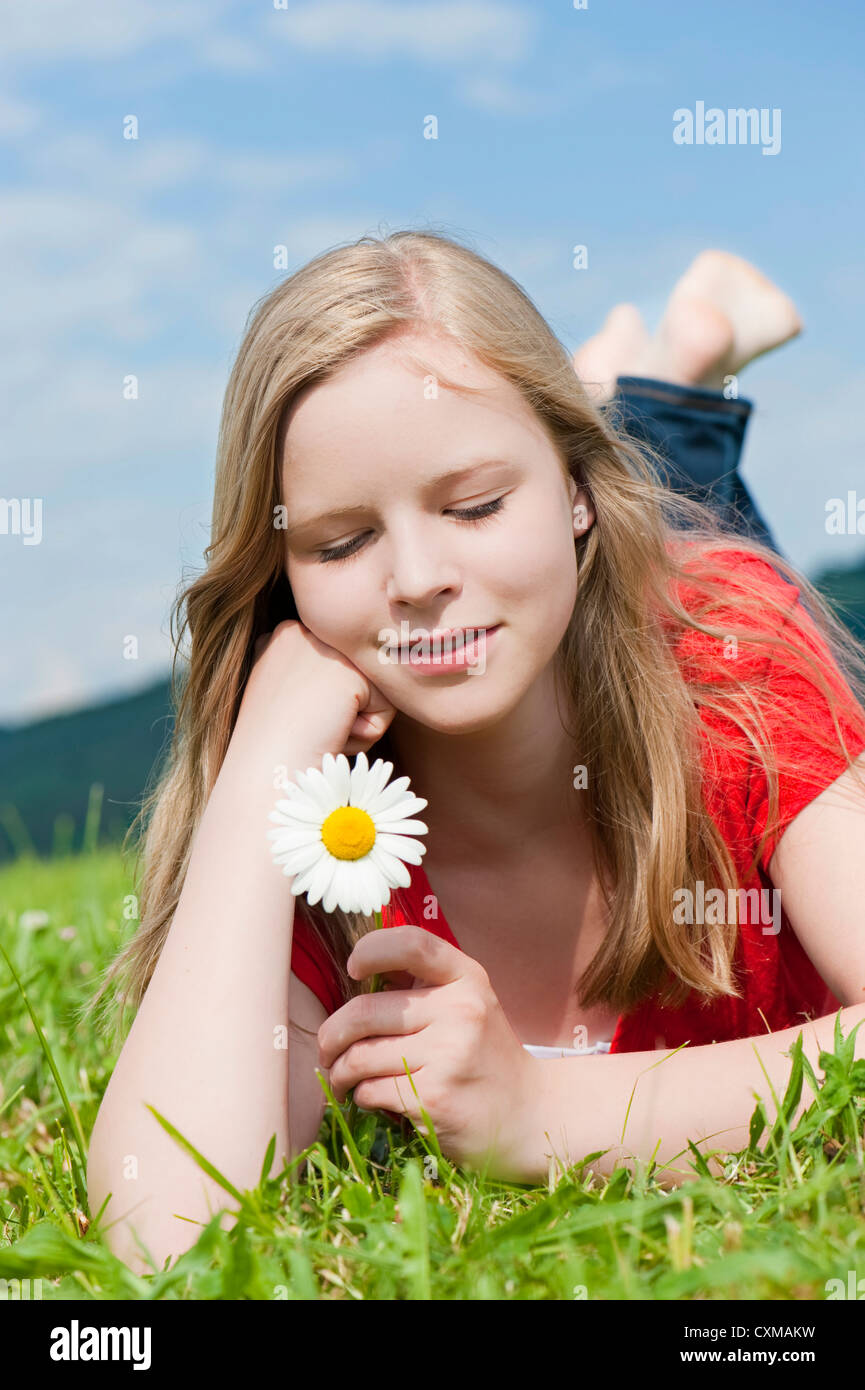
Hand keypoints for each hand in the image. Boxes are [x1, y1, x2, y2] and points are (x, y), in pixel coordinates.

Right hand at [228, 619, 397, 771]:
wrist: (265, 772)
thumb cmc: (273, 750)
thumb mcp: (285, 698)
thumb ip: (315, 676)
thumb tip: (356, 678)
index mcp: (282, 637)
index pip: (337, 666)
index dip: (325, 704)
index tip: (296, 722)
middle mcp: (300, 631)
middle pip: (356, 673)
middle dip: (342, 709)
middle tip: (309, 729)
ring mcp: (323, 647)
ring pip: (372, 688)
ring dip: (355, 722)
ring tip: (320, 733)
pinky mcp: (349, 671)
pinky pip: (386, 706)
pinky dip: (367, 733)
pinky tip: (332, 734)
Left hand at [317, 924, 539, 1181]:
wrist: (528, 1114)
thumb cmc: (483, 1054)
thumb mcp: (467, 1003)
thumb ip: (421, 983)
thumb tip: (357, 965)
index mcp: (467, 978)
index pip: (412, 944)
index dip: (371, 950)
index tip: (354, 968)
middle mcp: (460, 1011)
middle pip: (364, 1012)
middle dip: (333, 1035)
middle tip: (329, 1048)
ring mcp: (448, 1056)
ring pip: (359, 1057)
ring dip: (340, 1071)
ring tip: (343, 1077)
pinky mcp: (434, 1099)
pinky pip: (370, 1091)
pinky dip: (362, 1096)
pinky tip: (376, 1098)